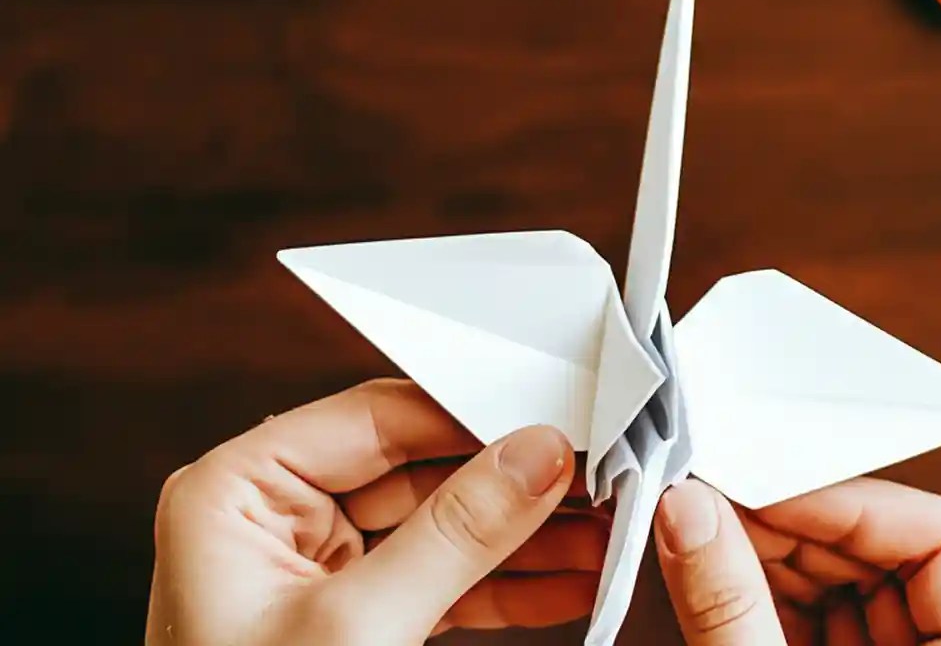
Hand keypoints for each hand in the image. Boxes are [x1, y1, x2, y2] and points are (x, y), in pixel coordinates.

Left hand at [146, 378, 607, 644]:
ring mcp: (322, 570)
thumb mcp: (356, 628)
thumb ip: (453, 536)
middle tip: (596, 478)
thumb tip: (534, 457)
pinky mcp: (360, 618)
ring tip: (603, 530)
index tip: (554, 422)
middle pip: (421, 469)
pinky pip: (446, 581)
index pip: (373, 419)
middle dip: (515, 483)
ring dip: (528, 535)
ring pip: (445, 527)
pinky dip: (510, 586)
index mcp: (238, 492)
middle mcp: (279, 519)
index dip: (472, 416)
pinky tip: (570, 579)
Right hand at [655, 478, 940, 644]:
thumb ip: (732, 610)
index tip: (766, 482)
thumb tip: (687, 510)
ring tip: (695, 525)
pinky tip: (708, 571)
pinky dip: (759, 595)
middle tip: (707, 493)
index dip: (853, 500)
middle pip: (884, 552)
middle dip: (789, 521)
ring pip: (841, 584)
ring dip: (764, 554)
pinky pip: (813, 621)